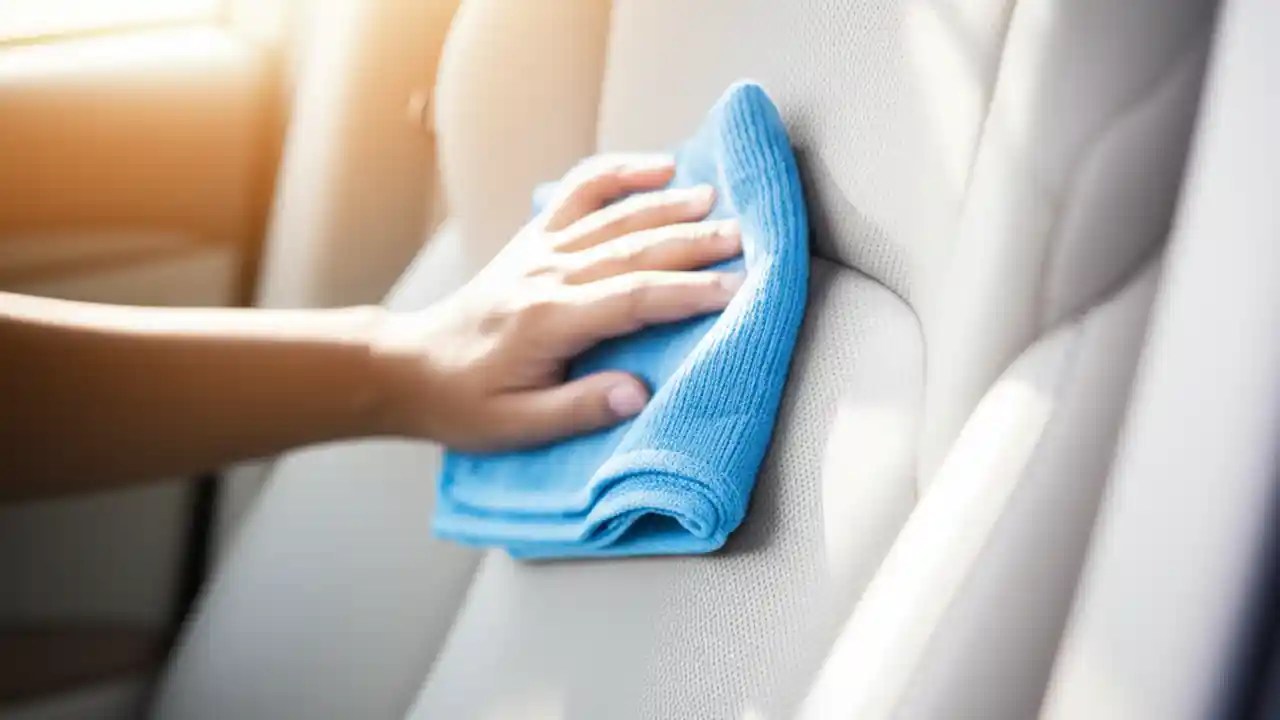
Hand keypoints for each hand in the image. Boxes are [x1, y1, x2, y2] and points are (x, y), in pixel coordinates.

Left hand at [374, 154, 742, 450]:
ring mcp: (541, 250)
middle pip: (634, 249)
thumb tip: (638, 392)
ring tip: (715, 201)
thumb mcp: (519, 425)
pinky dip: (618, 173)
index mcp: (549, 320)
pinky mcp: (536, 240)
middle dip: (694, 242)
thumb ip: (580, 408)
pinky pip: (580, 192)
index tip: (735, 289)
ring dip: (668, 206)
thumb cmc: (466, 403)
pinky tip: (656, 166)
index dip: (687, 292)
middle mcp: (549, 274)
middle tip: (746, 237)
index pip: (632, 297)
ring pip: (615, 217)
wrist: (413, 367)